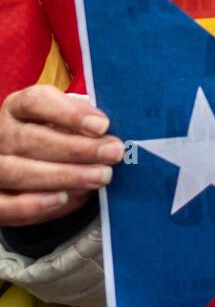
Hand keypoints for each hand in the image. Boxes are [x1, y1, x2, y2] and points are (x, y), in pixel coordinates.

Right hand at [0, 85, 123, 226]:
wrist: (32, 162)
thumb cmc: (56, 136)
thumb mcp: (68, 121)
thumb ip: (83, 121)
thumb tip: (106, 130)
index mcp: (18, 107)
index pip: (37, 101)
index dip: (69, 113)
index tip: (102, 125)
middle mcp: (1, 134)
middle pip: (31, 139)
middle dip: (77, 149)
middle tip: (112, 153)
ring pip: (17, 171)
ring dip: (63, 176)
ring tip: (99, 177)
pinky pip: (5, 205)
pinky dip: (34, 204)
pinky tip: (64, 198)